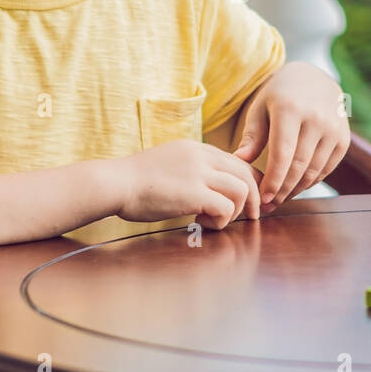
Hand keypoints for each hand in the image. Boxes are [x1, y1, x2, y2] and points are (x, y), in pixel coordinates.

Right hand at [115, 140, 263, 229]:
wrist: (115, 183)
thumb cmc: (135, 181)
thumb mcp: (168, 163)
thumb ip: (189, 169)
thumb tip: (206, 187)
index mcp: (196, 148)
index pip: (236, 160)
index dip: (249, 181)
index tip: (251, 199)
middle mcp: (201, 156)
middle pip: (246, 172)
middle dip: (255, 197)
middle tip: (252, 216)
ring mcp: (198, 173)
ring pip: (242, 189)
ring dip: (237, 210)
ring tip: (218, 220)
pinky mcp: (194, 193)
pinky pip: (226, 208)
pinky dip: (221, 220)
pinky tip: (202, 223)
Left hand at [233, 62, 350, 208]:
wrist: (315, 78)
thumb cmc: (279, 95)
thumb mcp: (260, 108)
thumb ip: (252, 136)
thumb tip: (239, 162)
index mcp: (291, 109)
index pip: (282, 154)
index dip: (273, 180)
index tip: (263, 198)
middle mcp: (317, 119)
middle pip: (299, 166)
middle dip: (282, 190)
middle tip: (268, 204)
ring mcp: (334, 130)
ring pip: (314, 171)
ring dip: (296, 189)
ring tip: (279, 198)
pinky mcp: (344, 139)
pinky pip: (326, 169)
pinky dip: (310, 181)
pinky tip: (295, 186)